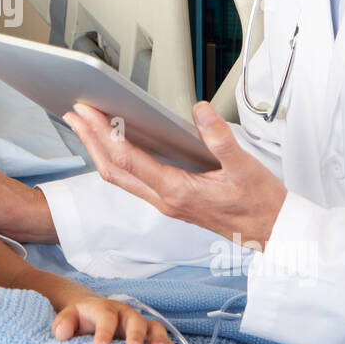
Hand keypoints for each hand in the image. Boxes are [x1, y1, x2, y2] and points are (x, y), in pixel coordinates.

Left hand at [51, 295, 175, 343]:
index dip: (104, 333)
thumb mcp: (68, 317)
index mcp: (104, 309)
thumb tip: (61, 334)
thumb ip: (63, 323)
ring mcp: (140, 324)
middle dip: (135, 335)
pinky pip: (163, 340)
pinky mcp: (150, 336)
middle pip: (134, 320)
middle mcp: (125, 314)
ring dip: (159, 340)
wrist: (94, 314)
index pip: (105, 318)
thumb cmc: (81, 320)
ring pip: (154, 327)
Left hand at [62, 99, 286, 248]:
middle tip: (73, 114)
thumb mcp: (246, 167)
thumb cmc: (259, 204)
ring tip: (84, 125)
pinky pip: (132, 180)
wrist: (271, 233)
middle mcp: (165, 199)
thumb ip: (220, 138)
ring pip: (120, 177)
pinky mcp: (170, 200)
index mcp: (178, 191)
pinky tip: (113, 143)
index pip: (128, 160)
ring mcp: (165, 202)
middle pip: (113, 169)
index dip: (103, 134)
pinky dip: (116, 159)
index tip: (88, 112)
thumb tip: (200, 111)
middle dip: (90, 140)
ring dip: (98, 150)